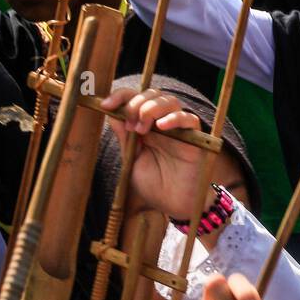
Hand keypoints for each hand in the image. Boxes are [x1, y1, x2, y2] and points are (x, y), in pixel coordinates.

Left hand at [99, 86, 211, 220]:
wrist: (175, 205)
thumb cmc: (155, 186)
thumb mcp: (132, 160)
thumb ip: (125, 138)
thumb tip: (111, 113)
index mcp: (146, 126)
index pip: (135, 99)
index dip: (121, 97)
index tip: (105, 105)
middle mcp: (162, 123)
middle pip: (152, 94)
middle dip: (136, 103)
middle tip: (130, 124)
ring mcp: (179, 129)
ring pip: (170, 101)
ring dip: (152, 108)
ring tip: (143, 129)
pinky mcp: (195, 139)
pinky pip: (189, 119)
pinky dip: (175, 118)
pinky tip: (162, 126)